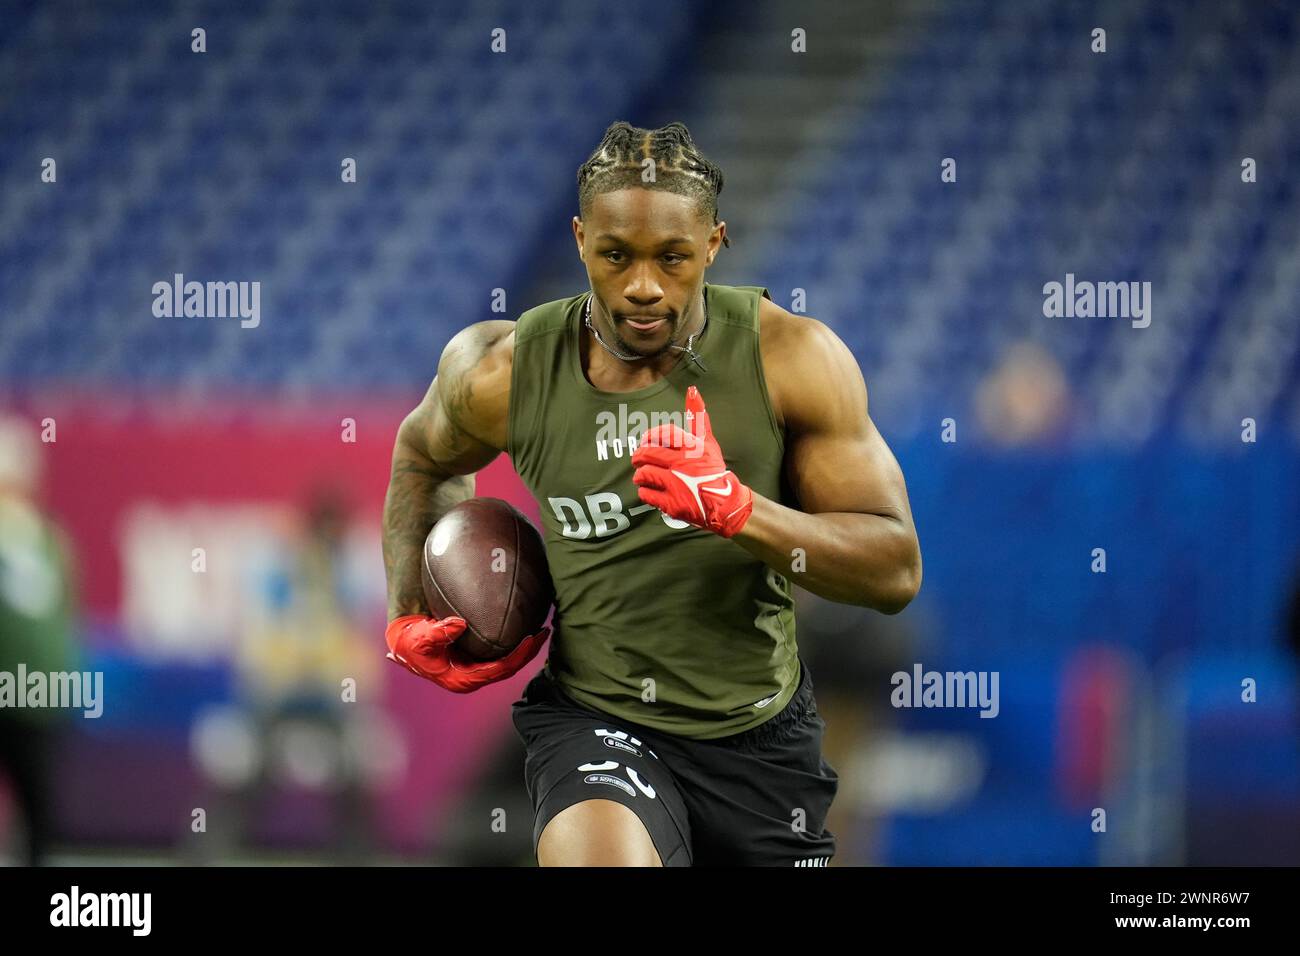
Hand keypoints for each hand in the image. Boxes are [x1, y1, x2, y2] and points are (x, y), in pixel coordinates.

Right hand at [385, 614, 549, 692]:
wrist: (402, 640)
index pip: (499, 670)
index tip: (531, 639)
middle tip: (545, 631)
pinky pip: (500, 652)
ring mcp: (475, 669)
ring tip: (542, 628)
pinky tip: (526, 625)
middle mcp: (472, 677)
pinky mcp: (475, 658)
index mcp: (463, 680)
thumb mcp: (420, 638)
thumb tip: (459, 624)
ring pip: (507, 661)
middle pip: (509, 667)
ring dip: (525, 647)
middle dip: (528, 652)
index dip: (518, 656)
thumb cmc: (410, 642)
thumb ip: (438, 632)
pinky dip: (514, 641)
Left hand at [631, 385, 753, 537]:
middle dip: (638, 457)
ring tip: (643, 476)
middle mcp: (682, 464)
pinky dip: (644, 492)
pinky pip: (646, 494)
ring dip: (640, 475)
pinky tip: (650, 490)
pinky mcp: (672, 503)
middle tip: (638, 460)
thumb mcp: (708, 441)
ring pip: (643, 474)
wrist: (724, 501)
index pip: (662, 433)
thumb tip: (692, 389)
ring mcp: (676, 484)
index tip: (645, 441)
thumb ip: (698, 417)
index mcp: (691, 447)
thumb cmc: (713, 468)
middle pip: (647, 454)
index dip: (649, 436)